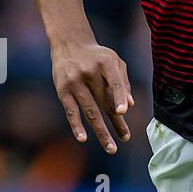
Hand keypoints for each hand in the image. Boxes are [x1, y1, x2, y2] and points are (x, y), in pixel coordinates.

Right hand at [51, 37, 133, 153]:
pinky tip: (83, 138)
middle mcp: (89, 73)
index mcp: (106, 63)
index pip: (113, 82)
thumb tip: (129, 106)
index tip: (123, 112)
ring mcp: (75, 83)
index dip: (119, 96)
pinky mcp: (63, 92)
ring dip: (101, 130)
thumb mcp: (114, 61)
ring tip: (111, 146)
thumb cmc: (98, 56)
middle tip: (125, 138)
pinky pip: (71, 112)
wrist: (69, 44)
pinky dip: (76, 126)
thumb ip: (123, 82)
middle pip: (104, 101)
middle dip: (116, 122)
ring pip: (90, 111)